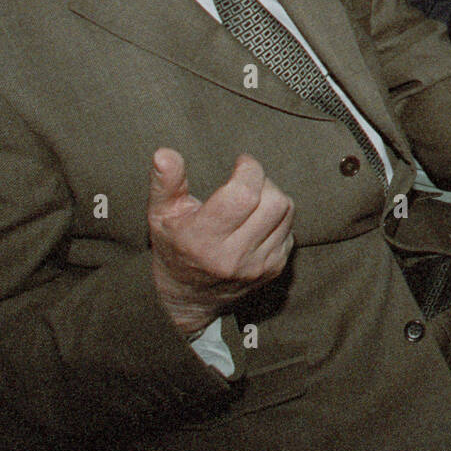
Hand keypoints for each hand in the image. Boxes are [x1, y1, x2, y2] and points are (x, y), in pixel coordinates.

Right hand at [147, 149, 294, 335]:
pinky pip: (290, 230)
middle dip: (262, 181)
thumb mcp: (160, 213)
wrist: (188, 296)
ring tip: (251, 200)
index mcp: (202, 239)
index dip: (248, 170)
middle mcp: (232, 257)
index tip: (240, 163)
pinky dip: (277, 219)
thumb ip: (165, 182)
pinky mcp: (273, 270)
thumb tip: (164, 154)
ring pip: (286, 212)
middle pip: (273, 201)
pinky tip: (256, 222)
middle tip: (245, 181)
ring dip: (272, 197)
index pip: (243, 195)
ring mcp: (256, 266)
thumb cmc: (173, 245)